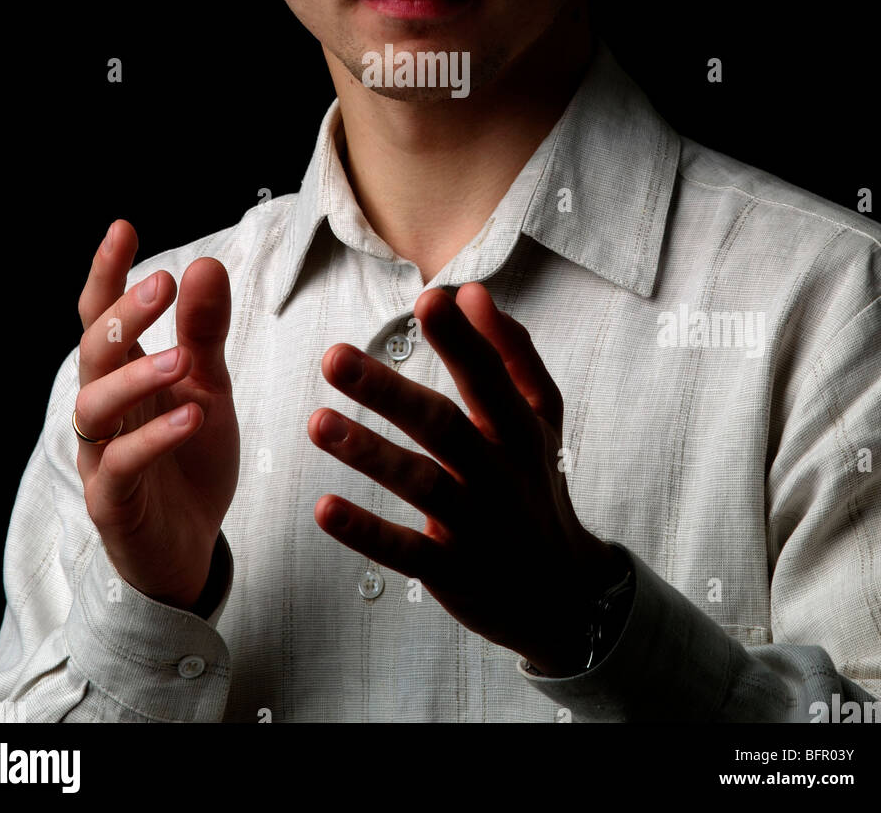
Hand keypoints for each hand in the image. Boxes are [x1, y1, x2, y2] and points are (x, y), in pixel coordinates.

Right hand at [74, 220, 239, 609]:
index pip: (101, 317)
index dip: (106, 274)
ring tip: (180, 359)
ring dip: (135, 376)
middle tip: (162, 282)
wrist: (191, 547)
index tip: (122, 228)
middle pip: (93, 353)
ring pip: (94, 408)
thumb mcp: (208, 386)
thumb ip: (204, 332)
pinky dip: (154, 440)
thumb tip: (206, 263)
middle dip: (122, 314)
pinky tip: (190, 416)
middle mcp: (104, 411)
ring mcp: (102, 456)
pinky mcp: (114, 503)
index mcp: (124, 375)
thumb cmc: (189, 459)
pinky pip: (121, 467)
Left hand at [308, 282, 616, 675]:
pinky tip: (324, 508)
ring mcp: (474, 524)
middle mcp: (498, 472)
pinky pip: (404, 551)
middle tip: (333, 357)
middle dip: (388, 392)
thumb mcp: (541, 415)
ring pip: (419, 484)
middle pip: (443, 426)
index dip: (462, 340)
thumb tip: (471, 291)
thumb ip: (511, 351)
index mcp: (519, 428)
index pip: (489, 376)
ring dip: (368, 453)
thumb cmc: (536, 480)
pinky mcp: (450, 570)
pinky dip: (366, 531)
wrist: (562, 590)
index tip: (429, 300)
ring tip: (318, 422)